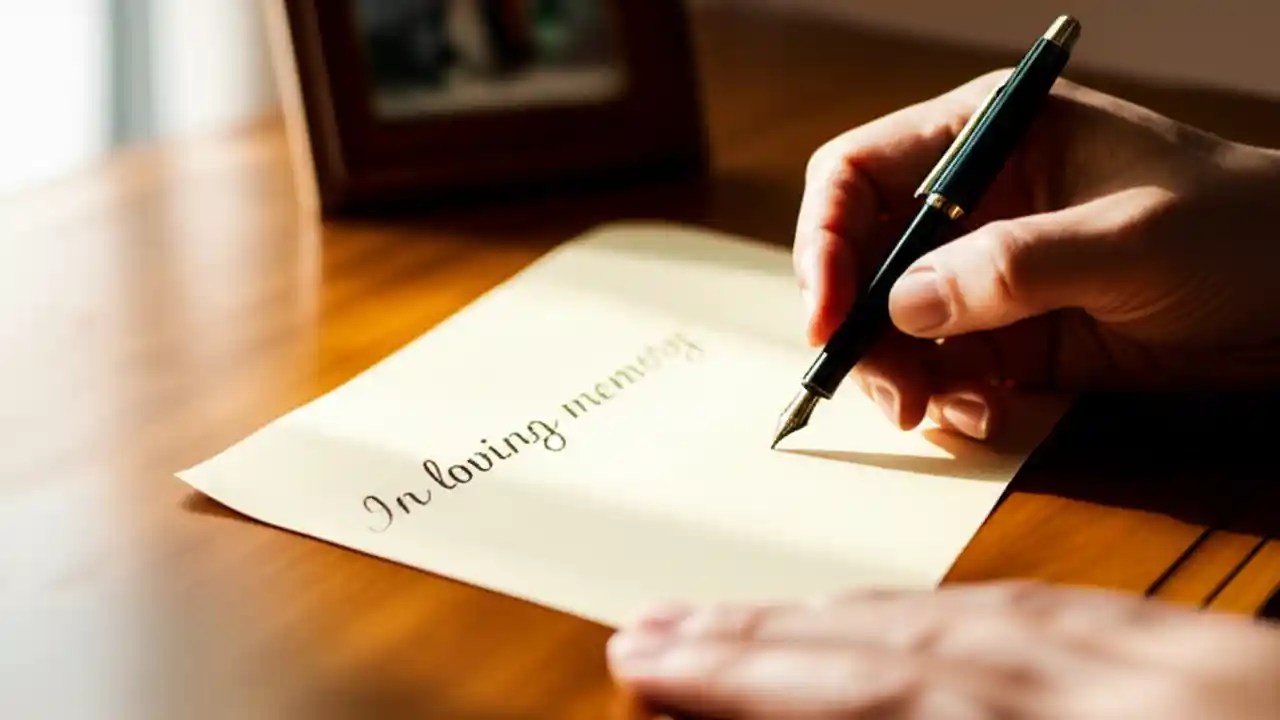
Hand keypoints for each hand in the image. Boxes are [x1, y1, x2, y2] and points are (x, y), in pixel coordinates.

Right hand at [609, 582, 1279, 718]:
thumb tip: (866, 705)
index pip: (905, 694)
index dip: (762, 676)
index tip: (662, 658)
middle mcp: (1147, 686)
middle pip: (921, 643)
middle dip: (773, 635)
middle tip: (661, 621)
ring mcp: (1185, 667)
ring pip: (982, 616)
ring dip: (851, 616)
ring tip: (748, 618)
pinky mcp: (1215, 665)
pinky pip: (1059, 619)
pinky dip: (956, 617)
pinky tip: (913, 622)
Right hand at [796, 72, 1279, 440]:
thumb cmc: (1241, 230)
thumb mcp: (1129, 238)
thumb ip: (1013, 267)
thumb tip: (903, 304)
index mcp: (987, 139)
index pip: (857, 176)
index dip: (823, 242)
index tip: (826, 316)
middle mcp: (975, 204)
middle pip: (863, 262)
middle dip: (860, 328)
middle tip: (886, 391)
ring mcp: (992, 275)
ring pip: (896, 327)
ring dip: (901, 375)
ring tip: (933, 412)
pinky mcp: (1016, 337)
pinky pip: (948, 371)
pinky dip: (951, 401)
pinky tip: (987, 414)